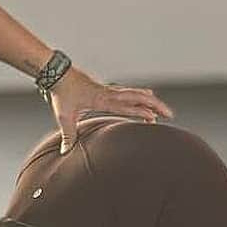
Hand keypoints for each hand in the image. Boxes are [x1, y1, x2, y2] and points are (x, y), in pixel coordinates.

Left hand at [49, 69, 173, 152]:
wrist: (58, 73)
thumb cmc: (62, 94)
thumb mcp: (64, 116)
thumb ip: (67, 135)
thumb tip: (64, 153)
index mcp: (102, 100)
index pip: (126, 105)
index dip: (140, 110)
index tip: (154, 117)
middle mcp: (110, 94)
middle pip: (138, 97)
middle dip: (155, 105)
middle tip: (169, 115)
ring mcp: (110, 90)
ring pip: (136, 93)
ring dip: (150, 101)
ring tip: (162, 111)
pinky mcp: (107, 89)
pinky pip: (128, 92)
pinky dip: (140, 96)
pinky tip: (146, 97)